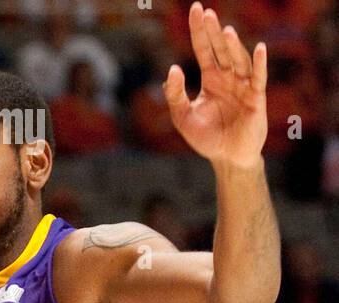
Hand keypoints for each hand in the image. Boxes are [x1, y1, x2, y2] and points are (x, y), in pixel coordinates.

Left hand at [165, 3, 267, 169]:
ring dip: (232, 46)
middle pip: (220, 50)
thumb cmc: (206, 138)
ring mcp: (244, 85)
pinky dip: (259, 63)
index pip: (204, 49)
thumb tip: (172, 69)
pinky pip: (258, 78)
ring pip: (238, 60)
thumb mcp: (183, 117)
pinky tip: (258, 48)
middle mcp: (229, 77)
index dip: (199, 31)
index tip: (196, 9)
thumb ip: (175, 95)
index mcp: (212, 78)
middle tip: (207, 13)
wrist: (227, 158)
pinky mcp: (256, 98)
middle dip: (213, 32)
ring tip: (224, 31)